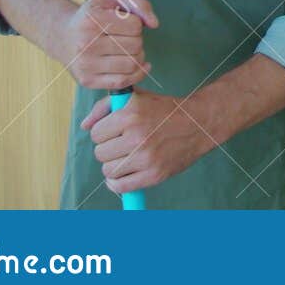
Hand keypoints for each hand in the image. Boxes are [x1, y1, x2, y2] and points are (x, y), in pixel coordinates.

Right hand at [51, 0, 157, 89]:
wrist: (63, 36)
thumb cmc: (93, 16)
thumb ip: (138, 3)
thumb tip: (154, 24)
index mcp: (91, 20)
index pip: (135, 25)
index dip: (136, 23)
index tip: (125, 23)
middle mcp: (85, 43)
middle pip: (136, 45)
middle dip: (137, 40)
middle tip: (125, 37)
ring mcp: (85, 65)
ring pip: (133, 64)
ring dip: (138, 56)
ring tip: (127, 49)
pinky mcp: (87, 81)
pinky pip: (123, 82)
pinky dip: (137, 74)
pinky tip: (137, 65)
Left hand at [82, 88, 213, 194]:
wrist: (199, 123)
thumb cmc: (165, 110)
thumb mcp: (136, 98)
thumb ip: (106, 107)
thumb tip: (84, 126)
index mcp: (131, 114)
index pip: (96, 133)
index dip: (104, 132)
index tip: (116, 131)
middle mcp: (137, 135)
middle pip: (100, 153)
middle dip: (109, 149)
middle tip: (124, 144)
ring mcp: (146, 157)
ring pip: (108, 170)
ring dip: (114, 165)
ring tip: (128, 157)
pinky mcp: (155, 174)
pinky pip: (120, 186)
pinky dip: (117, 184)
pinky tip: (125, 173)